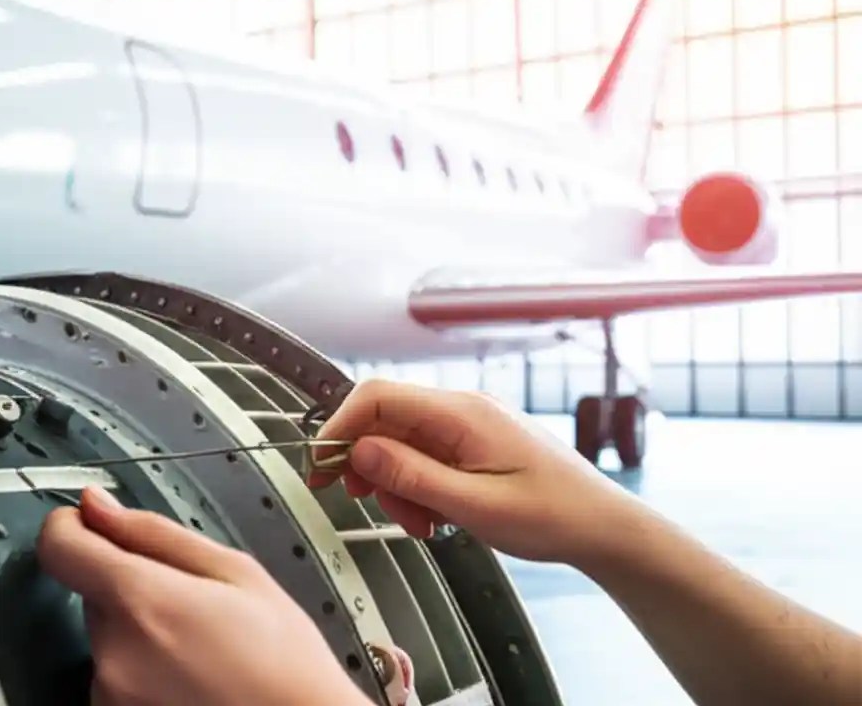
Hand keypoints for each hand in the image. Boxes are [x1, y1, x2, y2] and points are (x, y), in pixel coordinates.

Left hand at [36, 487, 370, 705]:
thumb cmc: (284, 661)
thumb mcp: (234, 572)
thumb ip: (153, 533)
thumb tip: (96, 506)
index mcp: (141, 602)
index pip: (58, 546)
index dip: (72, 526)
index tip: (91, 525)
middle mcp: (113, 654)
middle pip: (93, 591)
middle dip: (132, 587)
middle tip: (192, 606)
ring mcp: (110, 695)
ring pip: (106, 635)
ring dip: (138, 632)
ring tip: (198, 648)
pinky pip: (113, 675)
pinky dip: (141, 669)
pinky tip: (188, 676)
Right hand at [311, 380, 642, 566]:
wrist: (602, 526)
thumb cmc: (554, 514)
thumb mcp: (475, 505)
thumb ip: (412, 477)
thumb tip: (359, 452)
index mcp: (461, 413)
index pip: (377, 397)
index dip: (339, 427)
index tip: (320, 466)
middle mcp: (460, 409)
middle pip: (383, 422)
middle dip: (368, 467)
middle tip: (368, 505)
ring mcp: (466, 426)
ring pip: (399, 444)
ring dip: (394, 485)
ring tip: (420, 523)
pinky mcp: (471, 444)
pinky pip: (424, 457)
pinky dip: (416, 487)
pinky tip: (435, 517)